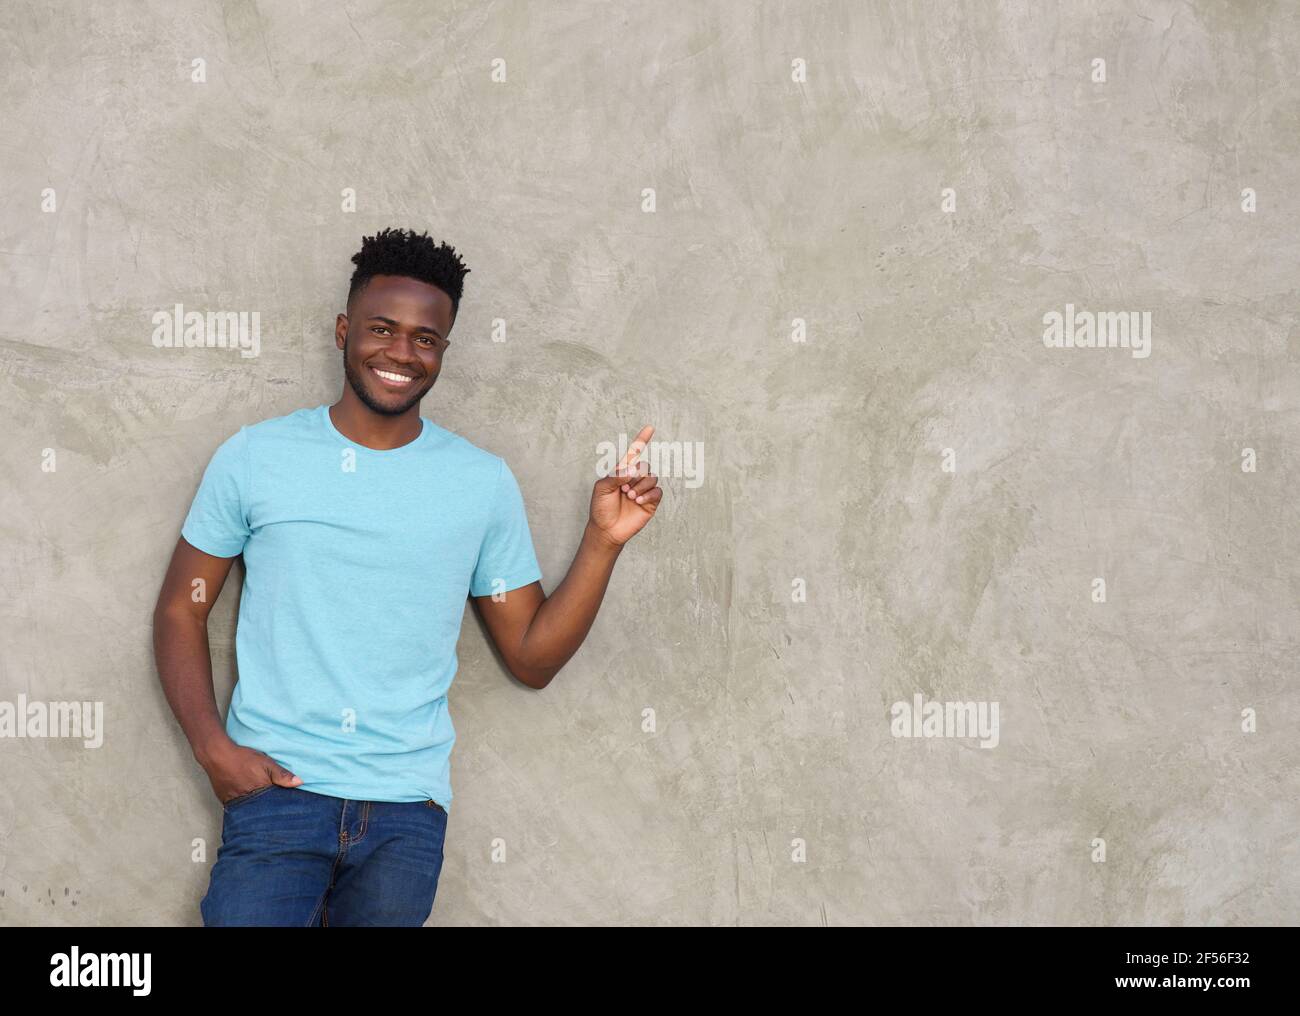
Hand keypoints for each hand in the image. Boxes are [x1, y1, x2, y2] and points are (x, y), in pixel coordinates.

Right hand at [200, 740, 302, 804]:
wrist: (217, 756)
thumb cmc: (243, 758)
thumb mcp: (266, 763)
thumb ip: (282, 774)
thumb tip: (300, 783)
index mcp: (259, 792)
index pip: (274, 805)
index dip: (280, 806)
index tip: (288, 810)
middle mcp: (246, 801)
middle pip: (261, 809)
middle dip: (269, 810)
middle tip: (276, 811)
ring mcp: (234, 802)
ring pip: (249, 809)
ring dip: (256, 808)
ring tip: (263, 808)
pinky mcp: (226, 801)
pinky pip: (238, 807)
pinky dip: (245, 806)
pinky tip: (250, 803)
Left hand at [590, 424, 662, 546]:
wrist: (607, 530)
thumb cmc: (601, 508)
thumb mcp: (601, 488)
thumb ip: (615, 476)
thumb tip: (633, 470)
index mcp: (622, 471)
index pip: (634, 453)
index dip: (642, 440)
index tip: (650, 428)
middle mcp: (634, 479)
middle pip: (645, 466)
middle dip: (636, 476)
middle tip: (624, 489)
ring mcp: (643, 490)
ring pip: (652, 478)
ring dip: (641, 486)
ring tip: (630, 497)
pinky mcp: (651, 502)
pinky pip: (658, 492)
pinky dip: (649, 494)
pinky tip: (639, 501)